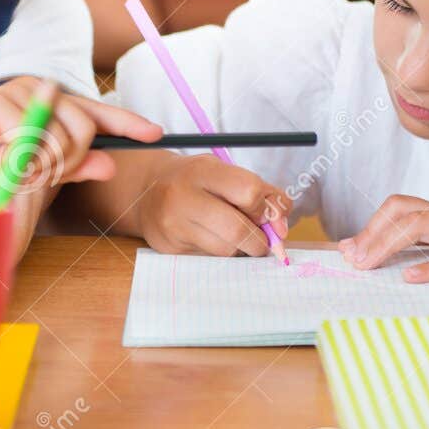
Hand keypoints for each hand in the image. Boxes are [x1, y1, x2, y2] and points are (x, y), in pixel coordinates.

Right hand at [0, 77, 162, 190]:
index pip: (94, 113)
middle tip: (36, 174)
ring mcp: (16, 94)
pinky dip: (22, 162)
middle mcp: (35, 91)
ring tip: (11, 171)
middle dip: (69, 161)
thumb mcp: (36, 175)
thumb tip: (110, 162)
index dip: (127, 123)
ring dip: (42, 166)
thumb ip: (72, 166)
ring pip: (64, 136)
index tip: (155, 133)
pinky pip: (34, 140)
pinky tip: (0, 163)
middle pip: (86, 128)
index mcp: (46, 105)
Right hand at [138, 153, 290, 257]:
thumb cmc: (196, 180)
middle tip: (262, 240)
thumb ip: (261, 193)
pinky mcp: (168, 247)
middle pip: (237, 229)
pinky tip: (214, 240)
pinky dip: (222, 254)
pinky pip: (210, 259)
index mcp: (203, 170)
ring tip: (235, 236)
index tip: (269, 216)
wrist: (146, 190)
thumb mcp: (225, 172)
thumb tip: (281, 229)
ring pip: (225, 250)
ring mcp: (173, 224)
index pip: (248, 192)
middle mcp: (183, 196)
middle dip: (259, 240)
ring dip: (241, 249)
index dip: (266, 209)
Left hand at [339, 191, 428, 282]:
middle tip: (350, 258)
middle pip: (402, 211)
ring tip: (366, 263)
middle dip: (371, 232)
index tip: (349, 246)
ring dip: (387, 243)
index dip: (373, 224)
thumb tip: (426, 259)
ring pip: (420, 225)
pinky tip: (412, 278)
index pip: (403, 208)